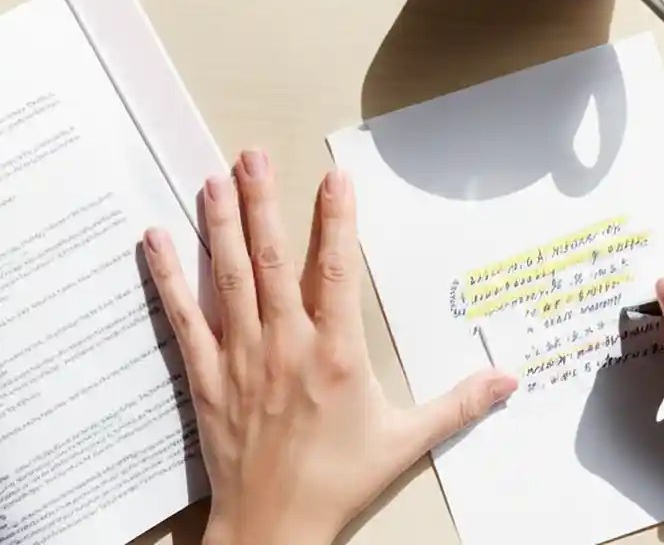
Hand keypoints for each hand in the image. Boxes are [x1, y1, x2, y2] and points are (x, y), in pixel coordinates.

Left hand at [141, 150, 516, 544]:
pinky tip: (156, 240)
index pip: (337, 272)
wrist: (276, 526)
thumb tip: (507, 380)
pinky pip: (184, 319)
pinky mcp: (207, 376)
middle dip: (263, 202)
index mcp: (335, 354)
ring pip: (230, 278)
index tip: (334, 178)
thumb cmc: (338, 481)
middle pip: (273, 260)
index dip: (336, 221)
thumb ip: (458, 404)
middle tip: (252, 156)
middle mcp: (285, 345)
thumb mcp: (404, 440)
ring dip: (222, 226)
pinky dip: (168, 278)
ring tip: (214, 179)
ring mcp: (242, 358)